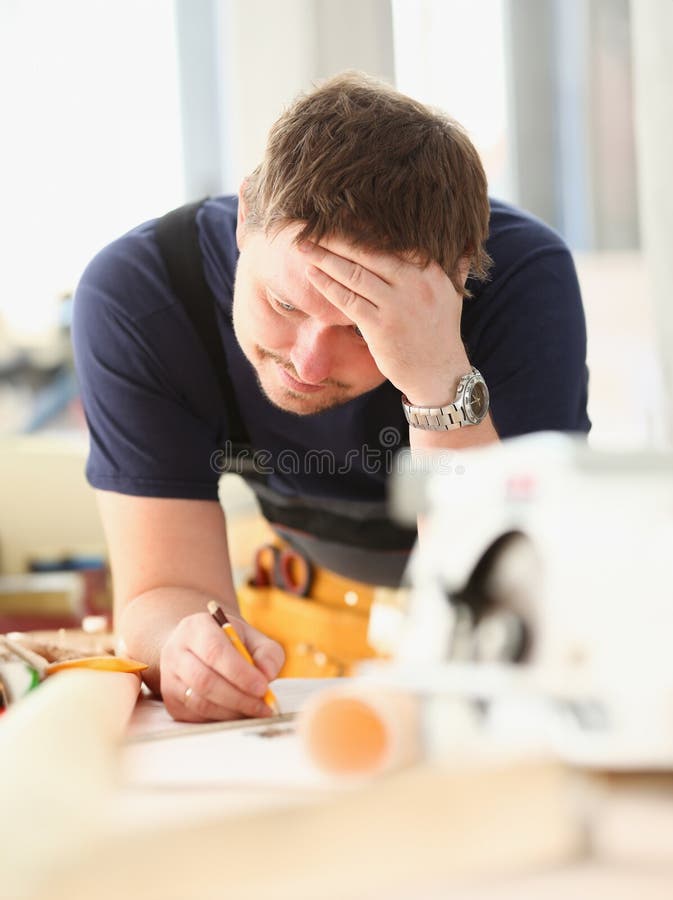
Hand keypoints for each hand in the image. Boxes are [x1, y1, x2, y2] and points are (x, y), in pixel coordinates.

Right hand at [159, 612, 284, 722]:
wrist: (198, 647)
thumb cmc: (229, 642)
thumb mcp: (252, 637)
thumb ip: (267, 652)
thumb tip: (268, 674)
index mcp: (196, 627)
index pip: (214, 651)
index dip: (240, 673)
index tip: (263, 687)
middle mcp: (176, 651)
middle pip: (205, 680)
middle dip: (239, 697)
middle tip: (263, 705)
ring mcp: (168, 677)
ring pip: (200, 703)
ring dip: (232, 711)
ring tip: (255, 710)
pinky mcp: (171, 701)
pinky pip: (196, 717)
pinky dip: (222, 719)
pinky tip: (239, 713)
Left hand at [300, 238, 469, 405]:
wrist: (439, 374)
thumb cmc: (441, 333)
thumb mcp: (454, 296)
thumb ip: (456, 267)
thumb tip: (466, 244)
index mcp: (431, 271)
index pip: (393, 239)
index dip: (363, 225)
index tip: (340, 214)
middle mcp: (415, 284)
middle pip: (368, 252)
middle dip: (336, 237)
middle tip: (311, 225)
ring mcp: (396, 306)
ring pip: (354, 274)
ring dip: (325, 258)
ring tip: (304, 246)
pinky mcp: (380, 327)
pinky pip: (348, 300)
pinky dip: (328, 286)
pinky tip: (313, 274)